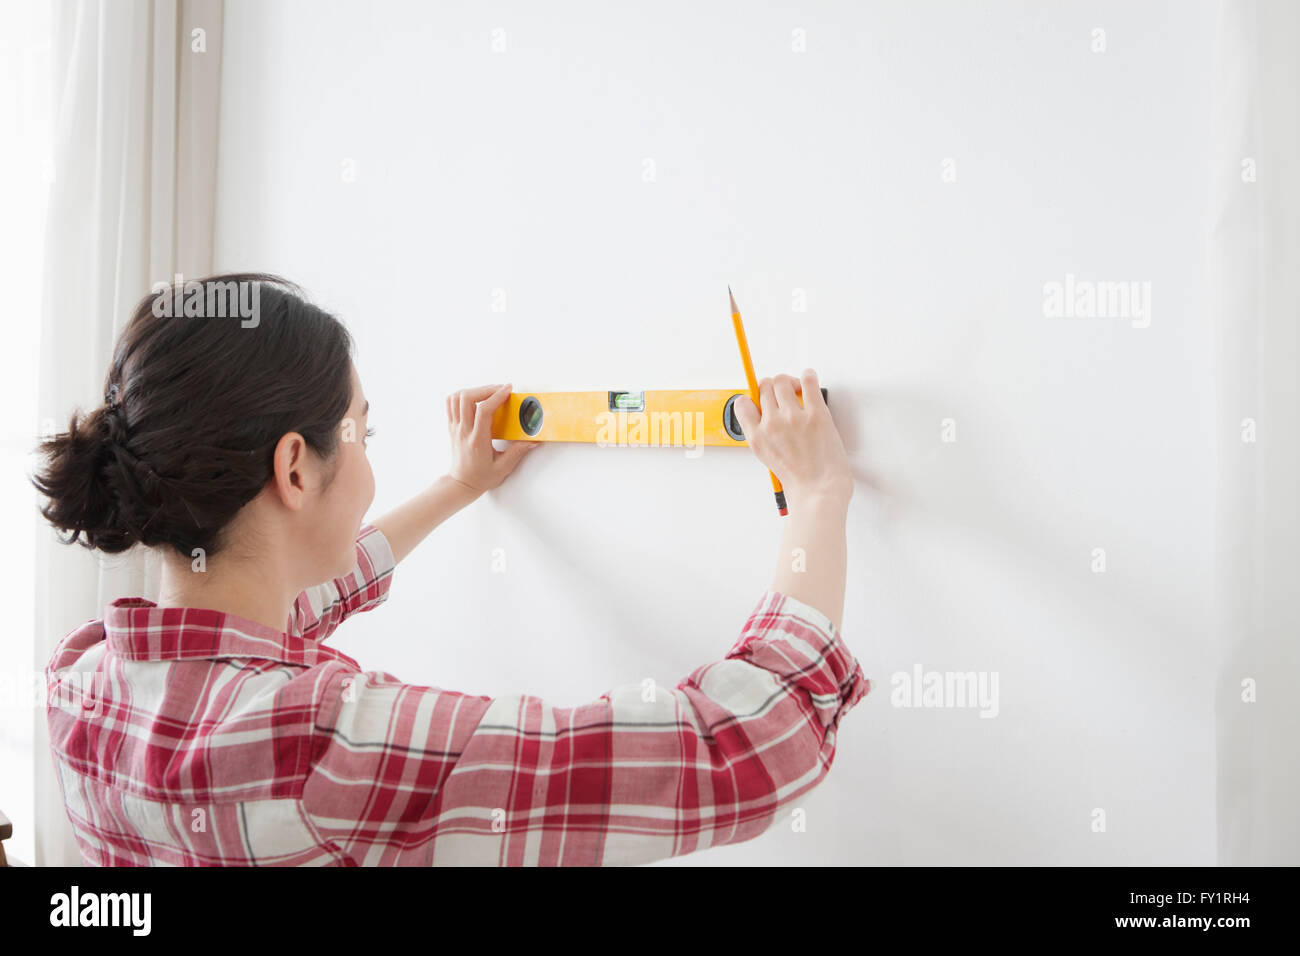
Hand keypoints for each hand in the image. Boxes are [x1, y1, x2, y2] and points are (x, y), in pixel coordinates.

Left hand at [445, 383, 538, 492]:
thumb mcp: (503, 468)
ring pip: (456, 397)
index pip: (483, 411)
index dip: (497, 396)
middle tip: (500, 390)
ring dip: (473, 390)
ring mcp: (455, 427)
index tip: (508, 390)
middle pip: (467, 398)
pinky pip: (450, 403)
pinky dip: (461, 395)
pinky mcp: (452, 426)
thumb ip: (518, 452)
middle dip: (486, 389)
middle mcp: (464, 431)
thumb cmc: (480, 477)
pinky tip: (474, 398)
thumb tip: (533, 440)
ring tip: (488, 393)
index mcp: (477, 440)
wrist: (461, 483)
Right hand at [730, 369, 852, 507]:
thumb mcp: (768, 458)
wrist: (819, 492)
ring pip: (784, 380)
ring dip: (790, 381)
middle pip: (765, 387)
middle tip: (784, 394)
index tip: (762, 398)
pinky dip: (808, 376)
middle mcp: (772, 424)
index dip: (753, 398)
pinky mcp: (816, 414)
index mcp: (756, 437)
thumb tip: (768, 413)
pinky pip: (808, 380)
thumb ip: (765, 435)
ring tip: (798, 389)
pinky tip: (809, 382)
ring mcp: (794, 417)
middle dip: (774, 387)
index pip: (741, 402)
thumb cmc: (799, 481)